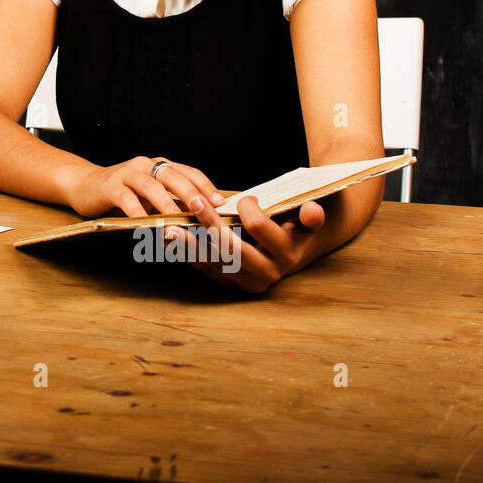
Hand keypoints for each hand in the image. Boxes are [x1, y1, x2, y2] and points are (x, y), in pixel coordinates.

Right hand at [66, 156, 224, 220]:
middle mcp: (145, 165)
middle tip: (205, 209)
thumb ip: (170, 200)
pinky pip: (126, 198)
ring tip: (177, 218)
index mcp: (159, 166)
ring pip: (151, 186)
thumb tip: (201, 217)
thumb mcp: (149, 194)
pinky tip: (145, 223)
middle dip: (190, 192)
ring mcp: (127, 174)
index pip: (188, 172)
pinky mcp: (110, 186)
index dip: (205, 186)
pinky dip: (137, 211)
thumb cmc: (122, 193)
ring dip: (166, 203)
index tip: (220, 202)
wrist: (83, 185)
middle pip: (173, 176)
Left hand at [166, 196, 327, 292]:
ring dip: (189, 243)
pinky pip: (203, 268)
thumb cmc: (292, 230)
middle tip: (194, 203)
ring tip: (170, 227)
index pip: (259, 227)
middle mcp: (265, 274)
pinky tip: (170, 240)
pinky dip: (185, 253)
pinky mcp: (226, 284)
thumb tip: (311, 209)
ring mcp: (244, 282)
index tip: (243, 197)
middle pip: (232, 247)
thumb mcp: (306, 223)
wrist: (286, 255)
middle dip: (211, 223)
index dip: (248, 208)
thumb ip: (311, 216)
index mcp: (286, 256)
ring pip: (213, 261)